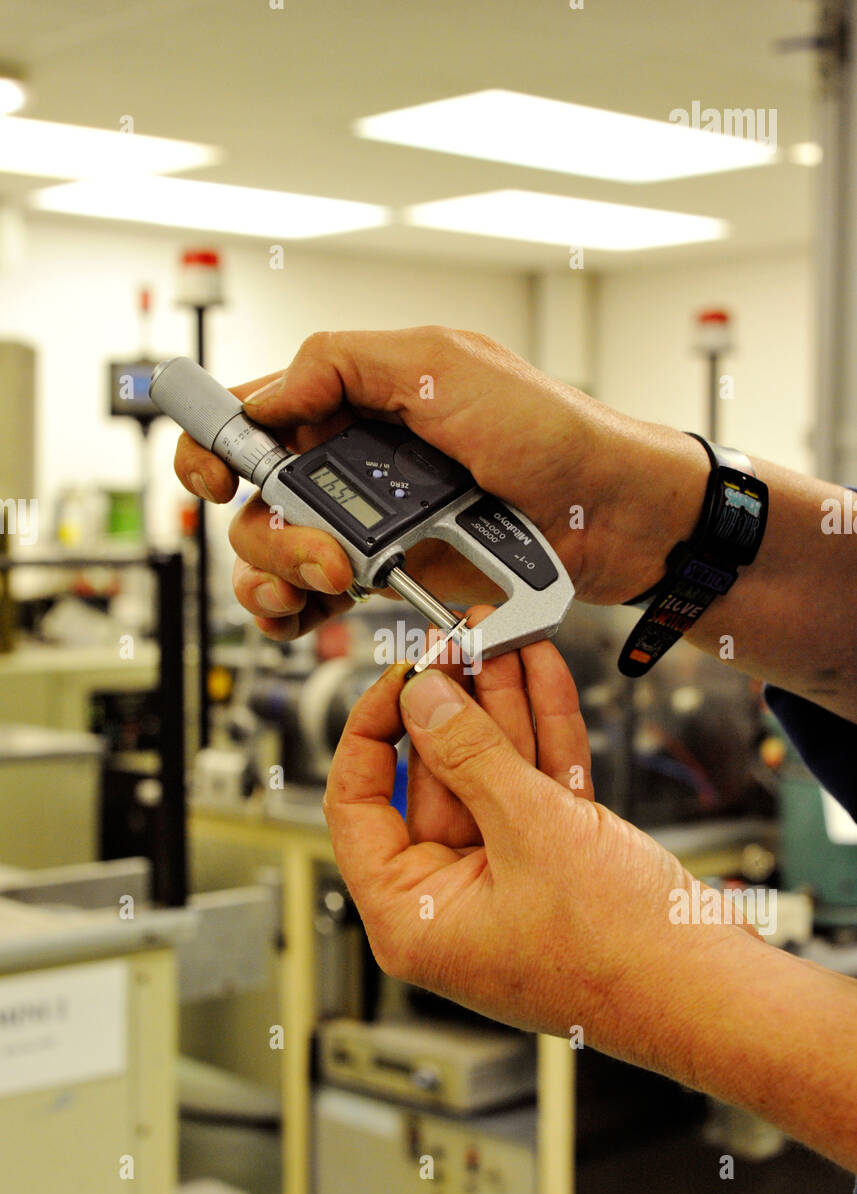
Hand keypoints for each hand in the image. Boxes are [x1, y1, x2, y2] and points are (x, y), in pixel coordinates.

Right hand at [174, 326, 709, 639]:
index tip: (212, 478)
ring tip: (318, 590)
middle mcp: (353, 464)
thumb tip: (267, 395)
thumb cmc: (553, 433)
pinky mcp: (389, 580)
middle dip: (268, 534)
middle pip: (256, 501)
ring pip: (275, 555)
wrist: (613, 515)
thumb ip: (347, 364)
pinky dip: (292, 615)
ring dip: (272, 577)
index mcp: (356, 401)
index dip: (214, 446)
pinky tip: (303, 618)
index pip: (254, 416)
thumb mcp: (447, 365)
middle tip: (325, 558)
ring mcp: (369, 526)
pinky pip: (315, 601)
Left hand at [324, 631, 737, 1059]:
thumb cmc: (622, 955)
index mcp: (412, 917)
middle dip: (454, 702)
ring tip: (498, 636)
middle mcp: (451, 901)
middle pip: (432, 778)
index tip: (400, 678)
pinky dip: (541, 731)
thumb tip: (425, 699)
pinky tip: (539, 671)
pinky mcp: (556, 861)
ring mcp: (506, 878)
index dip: (373, 731)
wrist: (715, 993)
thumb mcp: (530, 833)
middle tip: (460, 640)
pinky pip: (534, 784)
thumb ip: (471, 756)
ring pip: (489, 771)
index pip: (357, 805)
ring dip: (499, 703)